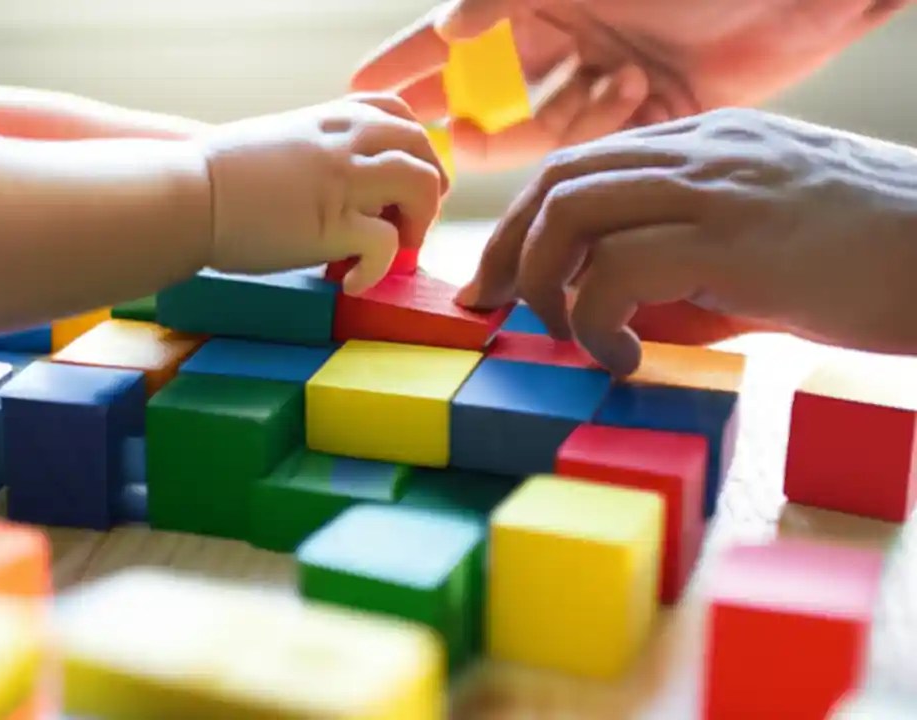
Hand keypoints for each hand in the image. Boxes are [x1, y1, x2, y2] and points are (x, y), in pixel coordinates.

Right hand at [200, 94, 447, 294]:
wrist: (185, 194)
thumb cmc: (214, 176)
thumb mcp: (276, 142)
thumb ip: (314, 152)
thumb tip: (331, 184)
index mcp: (329, 118)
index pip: (400, 115)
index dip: (414, 150)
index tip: (403, 182)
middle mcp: (344, 141)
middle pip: (422, 147)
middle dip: (430, 187)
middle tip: (410, 224)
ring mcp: (342, 180)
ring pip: (422, 183)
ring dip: (420, 220)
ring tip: (396, 248)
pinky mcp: (333, 224)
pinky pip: (387, 244)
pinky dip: (380, 269)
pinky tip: (353, 282)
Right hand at [352, 0, 905, 170]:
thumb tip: (448, 27)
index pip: (454, 35)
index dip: (407, 61)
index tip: (357, 89)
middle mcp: (565, 34)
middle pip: (488, 87)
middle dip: (451, 114)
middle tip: (414, 145)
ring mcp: (603, 73)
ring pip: (541, 123)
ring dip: (534, 125)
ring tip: (523, 118)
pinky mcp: (646, 111)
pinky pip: (598, 140)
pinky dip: (603, 122)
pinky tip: (630, 84)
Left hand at [457, 108, 916, 373]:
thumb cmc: (872, 261)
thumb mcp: (762, 253)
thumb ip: (685, 271)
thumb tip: (612, 316)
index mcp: (707, 147)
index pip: (581, 165)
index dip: (523, 222)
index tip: (496, 278)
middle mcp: (703, 153)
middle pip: (558, 180)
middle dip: (505, 249)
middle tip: (489, 308)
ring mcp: (718, 189)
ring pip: (573, 210)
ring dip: (542, 281)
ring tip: (565, 336)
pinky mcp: (737, 240)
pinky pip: (620, 267)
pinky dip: (595, 316)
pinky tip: (620, 356)